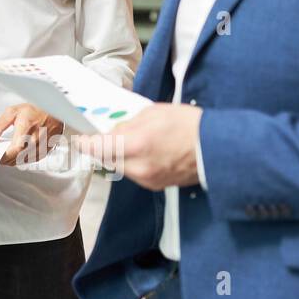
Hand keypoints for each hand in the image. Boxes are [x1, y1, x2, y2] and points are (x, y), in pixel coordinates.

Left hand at [0, 104, 64, 165]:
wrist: (53, 111)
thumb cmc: (35, 110)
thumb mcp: (12, 112)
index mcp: (27, 127)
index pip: (15, 148)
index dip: (4, 156)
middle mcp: (36, 138)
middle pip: (18, 157)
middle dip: (6, 159)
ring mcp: (42, 146)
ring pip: (24, 160)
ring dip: (13, 160)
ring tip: (6, 154)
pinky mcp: (45, 151)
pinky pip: (31, 160)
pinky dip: (22, 159)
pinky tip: (17, 154)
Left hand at [70, 105, 202, 189]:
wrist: (219, 149)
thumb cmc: (190, 125)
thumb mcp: (153, 113)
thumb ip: (128, 123)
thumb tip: (113, 131)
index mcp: (136, 145)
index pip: (98, 148)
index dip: (85, 143)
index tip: (79, 138)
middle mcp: (139, 167)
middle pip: (107, 159)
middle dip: (103, 147)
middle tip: (103, 135)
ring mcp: (148, 179)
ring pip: (121, 167)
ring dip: (119, 155)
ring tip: (130, 140)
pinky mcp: (156, 185)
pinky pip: (135, 173)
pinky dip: (133, 162)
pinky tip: (144, 151)